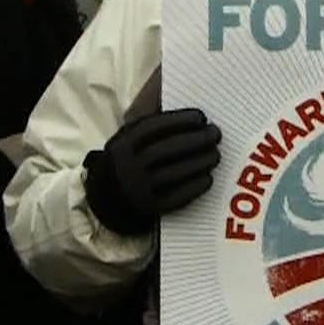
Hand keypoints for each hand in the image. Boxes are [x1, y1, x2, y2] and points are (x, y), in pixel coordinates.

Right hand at [83, 109, 222, 235]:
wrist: (108, 200)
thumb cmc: (128, 162)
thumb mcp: (127, 141)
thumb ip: (147, 126)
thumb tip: (184, 115)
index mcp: (122, 145)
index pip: (152, 128)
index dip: (179, 120)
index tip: (201, 117)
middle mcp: (128, 167)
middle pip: (166, 150)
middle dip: (196, 139)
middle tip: (215, 134)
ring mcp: (138, 189)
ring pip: (174, 173)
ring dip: (200, 162)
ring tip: (215, 155)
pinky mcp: (149, 208)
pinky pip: (177, 197)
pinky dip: (195, 187)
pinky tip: (208, 178)